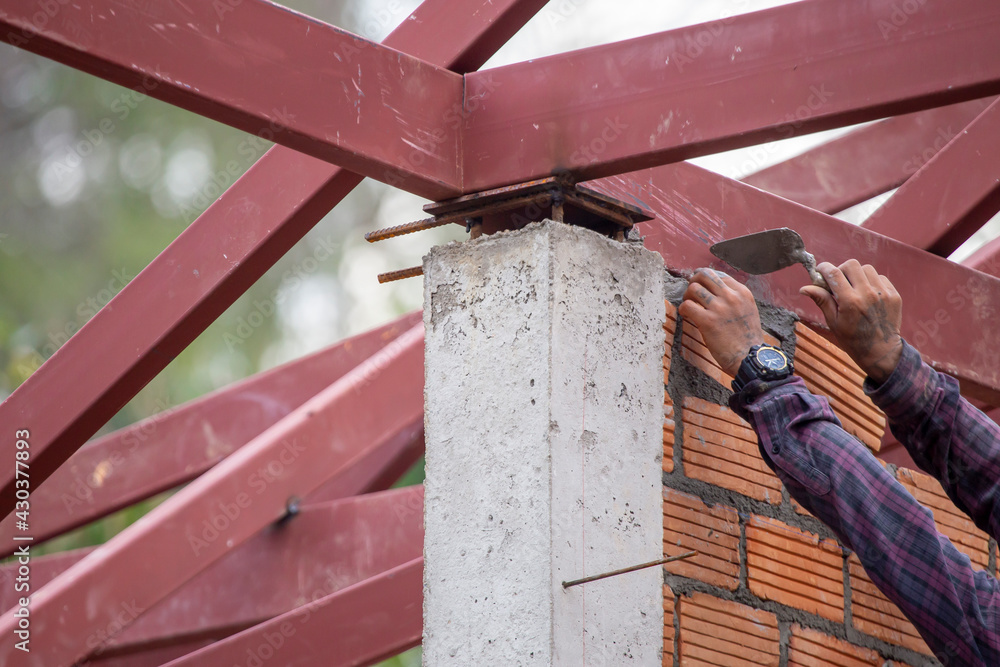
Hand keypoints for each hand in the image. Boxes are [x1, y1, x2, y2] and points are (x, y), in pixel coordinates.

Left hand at [678, 269, 764, 376]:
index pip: (718, 275)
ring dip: (687, 296)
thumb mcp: (748, 310)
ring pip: (693, 288)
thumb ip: (735, 299)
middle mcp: (731, 297)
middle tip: (691, 293)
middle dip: (694, 282)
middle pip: (704, 275)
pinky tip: (686, 316)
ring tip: (689, 306)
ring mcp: (719, 308)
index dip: (705, 280)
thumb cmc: (747, 338)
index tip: (701, 288)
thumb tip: (715, 290)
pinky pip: (686, 305)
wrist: (750, 357)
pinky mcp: (707, 321)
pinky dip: (683, 310)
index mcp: (742, 293)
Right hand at [799, 260, 902, 382]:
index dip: (824, 268)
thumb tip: (804, 288)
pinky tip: (867, 295)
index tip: (820, 270)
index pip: (834, 273)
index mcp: (849, 302)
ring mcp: (883, 294)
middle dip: (841, 270)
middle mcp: (867, 294)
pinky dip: (871, 282)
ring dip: (857, 275)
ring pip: (866, 269)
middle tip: (838, 282)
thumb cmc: (852, 339)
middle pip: (851, 265)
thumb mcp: (833, 322)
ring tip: (854, 289)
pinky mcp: (894, 295)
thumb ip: (822, 300)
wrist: (881, 351)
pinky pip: (880, 277)